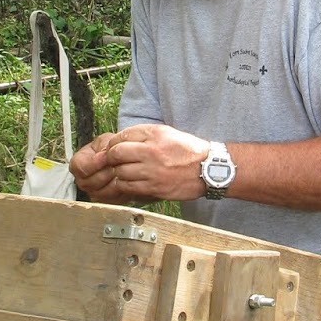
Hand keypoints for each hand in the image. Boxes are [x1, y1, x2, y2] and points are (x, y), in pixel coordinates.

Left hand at [70, 123, 209, 202]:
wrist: (209, 169)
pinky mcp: (154, 187)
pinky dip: (124, 185)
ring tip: (124, 172)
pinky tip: (130, 182)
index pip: (122, 135)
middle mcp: (152, 150)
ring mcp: (152, 170)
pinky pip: (128, 186)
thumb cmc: (188, 151)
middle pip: (116, 153)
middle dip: (111, 157)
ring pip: (120, 171)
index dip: (114, 142)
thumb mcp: (168, 133)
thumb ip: (145, 135)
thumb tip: (122, 140)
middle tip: (113, 161)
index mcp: (155, 134)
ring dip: (118, 172)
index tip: (114, 147)